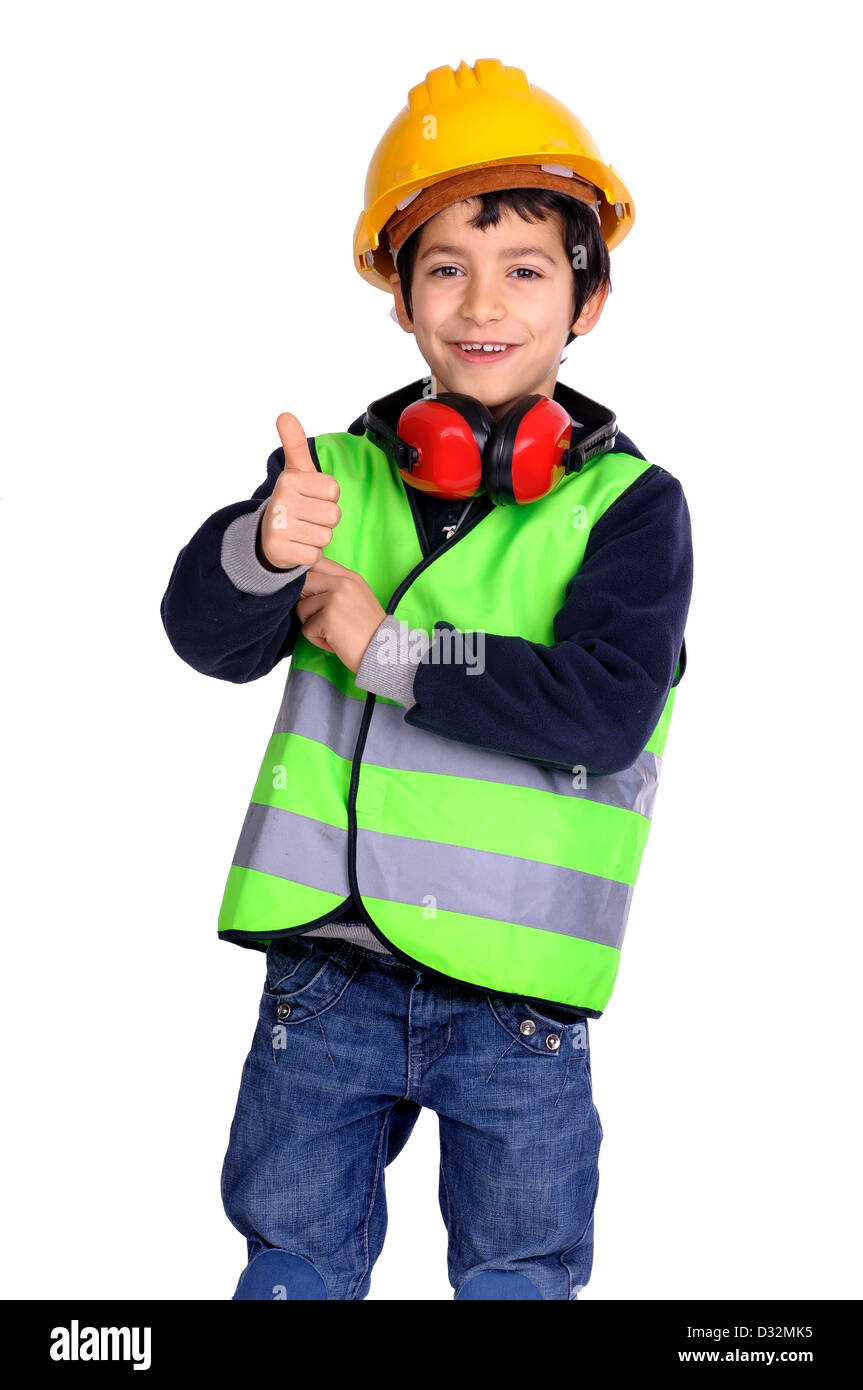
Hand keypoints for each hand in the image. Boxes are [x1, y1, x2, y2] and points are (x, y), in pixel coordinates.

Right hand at [259, 413, 341, 568]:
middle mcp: (282, 501)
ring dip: (318, 538)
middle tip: (307, 518)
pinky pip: (315, 554)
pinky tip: (296, 546)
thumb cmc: (291, 501)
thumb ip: (294, 444)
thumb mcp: (295, 472)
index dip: (328, 498)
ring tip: (302, 531)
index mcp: (290, 480)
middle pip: (333, 515)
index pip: (334, 491)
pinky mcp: (281, 550)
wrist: (267, 537)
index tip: (311, 498)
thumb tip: (285, 415)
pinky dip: (310, 554)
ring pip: (326, 536)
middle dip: (324, 520)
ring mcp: (280, 527)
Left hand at [296, 557, 386, 673]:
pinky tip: (335, 641)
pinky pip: (306, 628)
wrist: (383, 653)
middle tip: (323, 618)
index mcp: (350, 576)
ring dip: (312, 624)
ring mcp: (335, 599)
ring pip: (301, 607)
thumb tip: (303, 583)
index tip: (312, 595)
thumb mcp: (356, 598)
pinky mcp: (328, 617)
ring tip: (333, 631)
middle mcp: (343, 583)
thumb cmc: (367, 631)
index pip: (316, 563)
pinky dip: (316, 640)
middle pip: (304, 582)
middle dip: (306, 602)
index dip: (307, 578)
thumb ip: (334, 586)